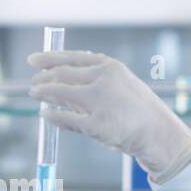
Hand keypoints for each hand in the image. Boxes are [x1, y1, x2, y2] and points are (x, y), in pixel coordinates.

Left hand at [28, 50, 190, 182]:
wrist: (157, 133)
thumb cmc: (136, 109)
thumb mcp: (120, 83)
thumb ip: (95, 77)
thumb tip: (62, 75)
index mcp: (109, 67)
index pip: (72, 58)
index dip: (49, 58)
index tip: (33, 60)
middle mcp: (103, 80)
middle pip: (62, 74)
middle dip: (43, 77)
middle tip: (34, 82)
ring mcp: (99, 102)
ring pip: (59, 92)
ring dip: (42, 92)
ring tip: (35, 93)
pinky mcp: (96, 125)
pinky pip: (64, 117)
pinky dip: (51, 115)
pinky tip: (45, 114)